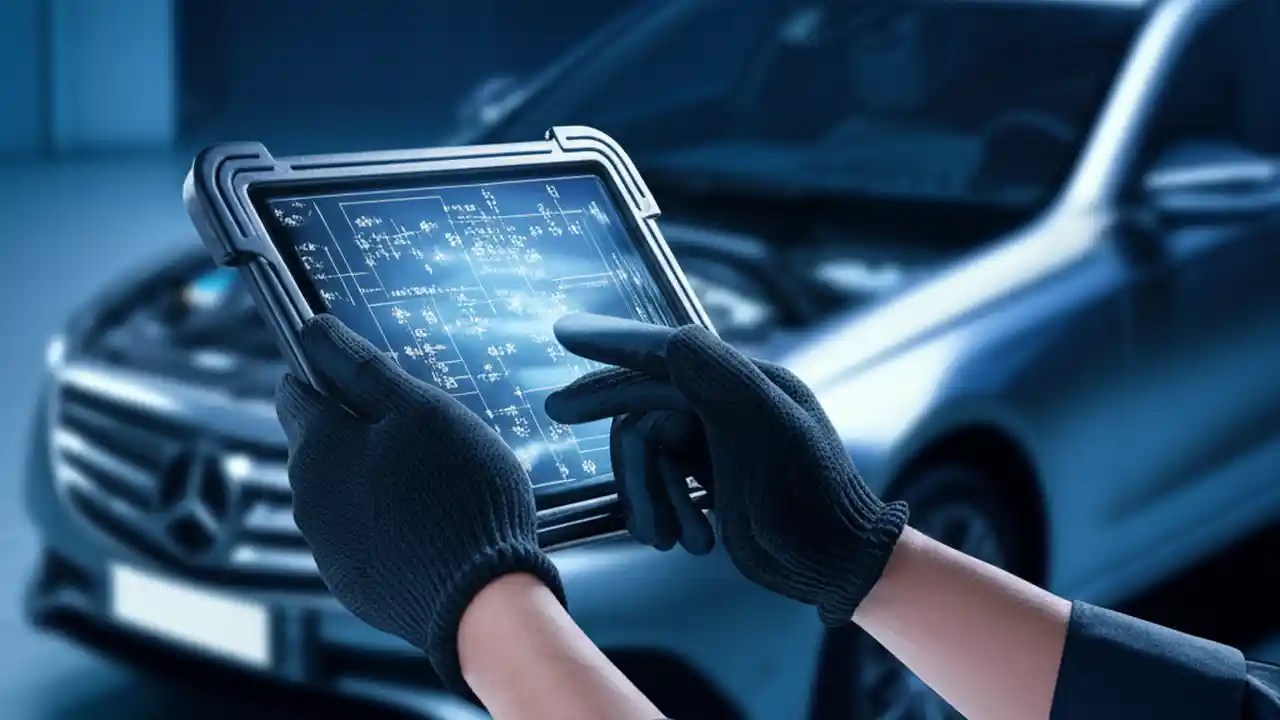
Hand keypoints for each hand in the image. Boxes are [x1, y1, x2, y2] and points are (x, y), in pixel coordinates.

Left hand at [275, 315, 563, 691]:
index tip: (367, 376)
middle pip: (321, 441)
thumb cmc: (458, 493)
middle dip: (359, 428)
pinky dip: (386, 521)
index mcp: (318, 445)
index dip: (328, 373)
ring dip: (374, 476)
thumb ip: (363, 368)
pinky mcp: (352, 581)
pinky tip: (430, 523)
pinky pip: (361, 534)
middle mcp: (307, 496)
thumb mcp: (421, 410)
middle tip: (423, 431)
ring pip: (342, 489)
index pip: (295, 389)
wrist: (480, 597)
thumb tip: (315, 331)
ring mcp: (327, 545)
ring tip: (435, 481)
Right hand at [545, 314, 906, 624]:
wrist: (838, 564)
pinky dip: (663, 510)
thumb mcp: (765, 431)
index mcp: (743, 380)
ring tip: (674, 542)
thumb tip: (671, 338)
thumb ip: (717, 378)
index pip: (665, 354)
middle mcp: (728, 400)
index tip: (564, 332)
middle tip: (645, 526)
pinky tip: (687, 540)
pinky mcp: (712, 472)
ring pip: (648, 451)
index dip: (614, 343)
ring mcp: (718, 436)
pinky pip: (661, 477)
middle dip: (639, 472)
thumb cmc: (812, 501)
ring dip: (653, 500)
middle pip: (645, 412)